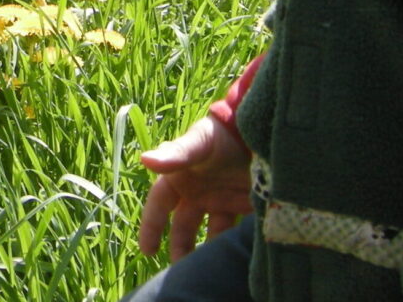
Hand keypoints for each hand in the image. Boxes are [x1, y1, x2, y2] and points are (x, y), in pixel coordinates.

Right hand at [137, 114, 252, 262]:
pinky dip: (228, 245)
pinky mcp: (239, 206)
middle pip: (182, 226)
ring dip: (204, 251)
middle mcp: (195, 192)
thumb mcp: (198, 143)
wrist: (258, 131)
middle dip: (179, 247)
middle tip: (180, 271)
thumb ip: (175, 154)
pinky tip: (229, 258)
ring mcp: (217, 201)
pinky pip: (231, 232)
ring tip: (204, 271)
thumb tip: (144, 159)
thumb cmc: (221, 134)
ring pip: (207, 233)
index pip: (158, 206)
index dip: (150, 227)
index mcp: (178, 178)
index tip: (147, 250)